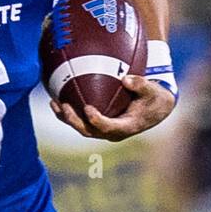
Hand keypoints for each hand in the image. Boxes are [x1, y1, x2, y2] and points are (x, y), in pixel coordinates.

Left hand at [50, 74, 175, 141]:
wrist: (155, 109)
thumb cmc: (154, 98)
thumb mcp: (153, 91)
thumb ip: (141, 85)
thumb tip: (126, 79)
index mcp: (125, 127)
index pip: (108, 128)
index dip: (96, 121)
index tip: (88, 108)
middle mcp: (112, 132)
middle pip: (89, 131)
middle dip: (74, 121)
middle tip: (65, 106)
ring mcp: (104, 129)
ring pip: (82, 127)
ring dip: (67, 117)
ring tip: (54, 103)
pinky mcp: (99, 124)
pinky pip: (81, 120)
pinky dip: (70, 112)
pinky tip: (58, 99)